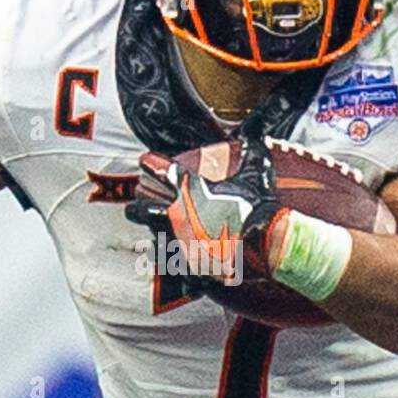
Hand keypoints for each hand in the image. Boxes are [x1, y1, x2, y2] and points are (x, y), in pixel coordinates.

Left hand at [126, 137, 284, 284]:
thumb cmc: (256, 210)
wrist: (262, 246)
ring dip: (154, 236)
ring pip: (153, 239)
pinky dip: (173, 261)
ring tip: (158, 237)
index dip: (150, 164)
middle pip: (142, 211)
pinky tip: (175, 260)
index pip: (160, 171)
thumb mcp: (255, 172)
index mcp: (189, 191)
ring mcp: (179, 242)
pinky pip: (172, 264)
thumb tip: (256, 131)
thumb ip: (252, 150)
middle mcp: (177, 216)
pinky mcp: (188, 266)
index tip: (145, 161)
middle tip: (135, 207)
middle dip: (136, 208)